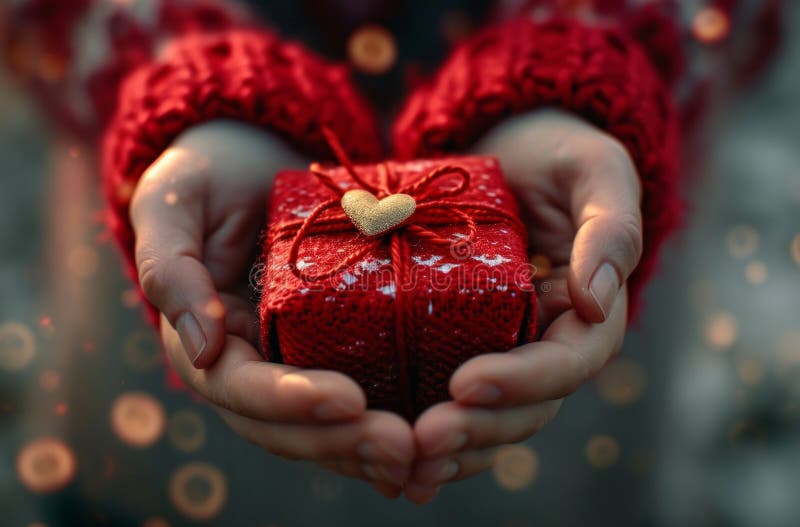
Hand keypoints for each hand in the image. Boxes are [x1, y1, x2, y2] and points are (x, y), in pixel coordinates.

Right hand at [131, 120, 413, 495]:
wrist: (257, 163)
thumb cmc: (210, 176)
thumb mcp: (176, 200)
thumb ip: (171, 265)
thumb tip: (202, 347)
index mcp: (206, 338)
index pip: (238, 388)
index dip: (287, 401)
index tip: (346, 400)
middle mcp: (250, 364)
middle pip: (284, 426)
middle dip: (339, 441)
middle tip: (400, 446)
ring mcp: (292, 362)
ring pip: (321, 428)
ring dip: (367, 449)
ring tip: (421, 456)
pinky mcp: (334, 350)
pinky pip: (355, 402)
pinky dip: (385, 424)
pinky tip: (428, 444)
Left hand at [405, 109, 642, 502]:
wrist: (511, 151)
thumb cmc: (558, 156)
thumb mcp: (594, 170)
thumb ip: (611, 225)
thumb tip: (599, 300)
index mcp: (590, 312)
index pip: (567, 363)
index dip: (522, 381)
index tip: (465, 383)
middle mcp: (548, 342)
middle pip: (525, 407)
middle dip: (478, 428)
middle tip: (423, 438)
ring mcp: (505, 348)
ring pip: (489, 417)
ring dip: (452, 445)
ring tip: (402, 460)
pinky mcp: (461, 343)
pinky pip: (452, 400)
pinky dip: (431, 430)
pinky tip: (395, 453)